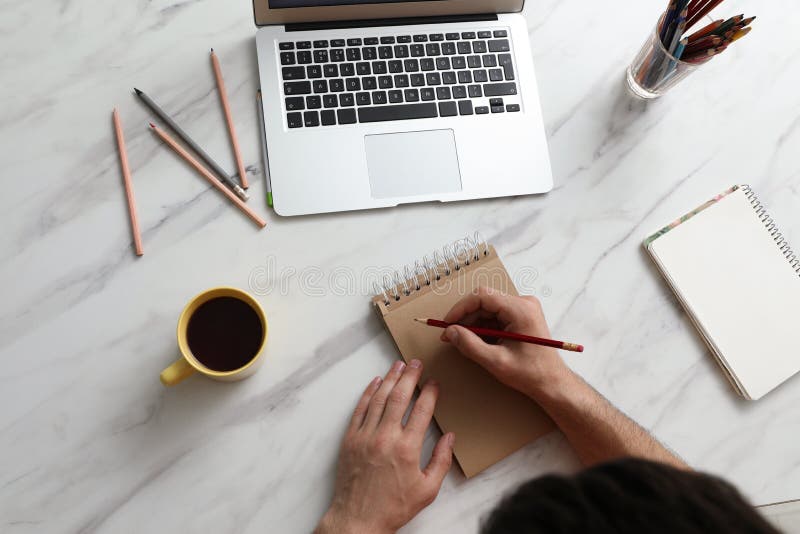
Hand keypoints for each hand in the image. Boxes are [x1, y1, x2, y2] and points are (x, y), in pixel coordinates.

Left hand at [316, 360, 454, 533]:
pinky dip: (368, 393)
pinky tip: (375, 382)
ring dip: (389, 379)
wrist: (358, 519)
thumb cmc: (394, 507)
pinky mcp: (350, 440)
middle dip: (409, 377)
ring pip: (378, 399)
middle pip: (399, 397)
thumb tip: (450, 437)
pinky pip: (360, 410)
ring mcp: (365, 436)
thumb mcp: (428, 489)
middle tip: (416, 363)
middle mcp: (385, 437)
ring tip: (398, 366)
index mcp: (407, 448)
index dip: (430, 392)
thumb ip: (441, 460)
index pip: (422, 410)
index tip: (434, 382)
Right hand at [441, 286, 570, 399]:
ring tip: (464, 343)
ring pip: (488, 309)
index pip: (482, 296)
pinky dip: (484, 328)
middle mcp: (524, 303)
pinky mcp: (522, 316)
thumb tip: (450, 332)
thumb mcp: (496, 361)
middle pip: (484, 302)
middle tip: (451, 335)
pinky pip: (496, 316)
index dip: (460, 308)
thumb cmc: (530, 373)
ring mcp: (524, 309)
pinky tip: (479, 343)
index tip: (447, 323)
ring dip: (474, 325)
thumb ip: (470, 345)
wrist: (552, 382)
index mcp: (521, 310)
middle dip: (465, 318)